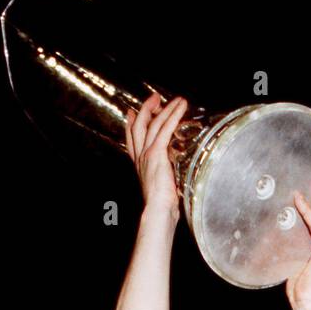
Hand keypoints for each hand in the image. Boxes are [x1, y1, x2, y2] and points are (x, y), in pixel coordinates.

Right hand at [124, 92, 185, 213]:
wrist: (157, 210)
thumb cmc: (162, 207)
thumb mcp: (162, 188)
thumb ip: (166, 179)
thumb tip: (176, 180)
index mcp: (139, 166)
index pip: (132, 141)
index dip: (130, 125)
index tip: (130, 114)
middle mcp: (140, 157)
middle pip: (138, 127)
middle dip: (145, 110)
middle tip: (153, 98)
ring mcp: (147, 154)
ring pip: (152, 124)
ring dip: (164, 109)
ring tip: (173, 99)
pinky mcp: (156, 153)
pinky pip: (164, 128)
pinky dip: (173, 115)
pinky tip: (180, 106)